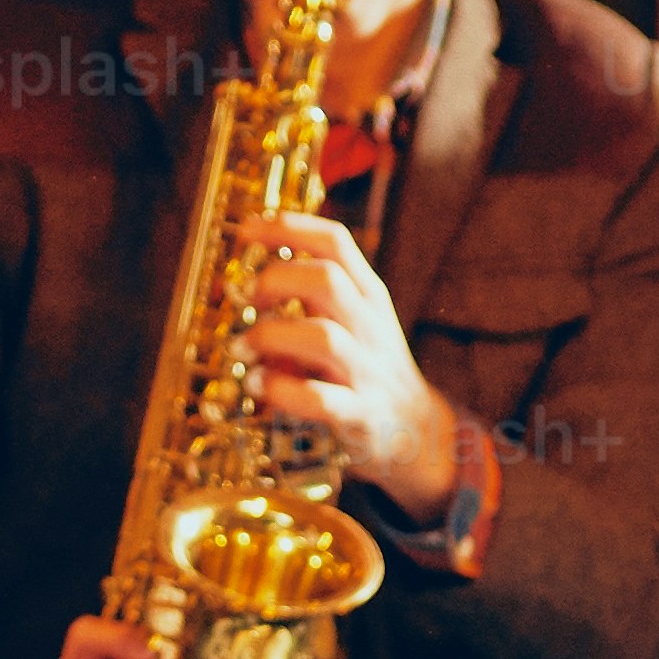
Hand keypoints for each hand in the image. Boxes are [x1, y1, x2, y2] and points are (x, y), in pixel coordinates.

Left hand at [232, 210, 457, 511]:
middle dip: (274, 280)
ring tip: (242, 348)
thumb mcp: (351, 322)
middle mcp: (371, 327)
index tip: (247, 230)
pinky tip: (258, 385)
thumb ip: (309, 299)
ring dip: (269, 336)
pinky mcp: (359, 415)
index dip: (288, 227)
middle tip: (246, 299)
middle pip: (326, 280)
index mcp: (369, 296)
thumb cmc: (366, 369)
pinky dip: (279, 389)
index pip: (335, 242)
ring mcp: (367, 371)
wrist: (417, 431)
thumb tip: (245, 281)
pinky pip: (319, 398)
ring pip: (322, 337)